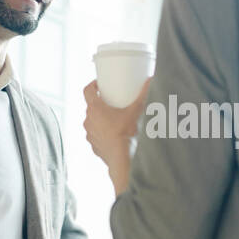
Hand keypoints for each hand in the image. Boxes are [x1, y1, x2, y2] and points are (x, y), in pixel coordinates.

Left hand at [83, 78, 149, 193]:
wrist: (121, 158)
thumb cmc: (125, 133)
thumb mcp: (135, 111)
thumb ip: (143, 95)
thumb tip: (151, 80)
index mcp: (94, 108)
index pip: (87, 91)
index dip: (92, 85)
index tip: (100, 84)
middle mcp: (88, 120)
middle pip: (91, 106)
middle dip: (100, 103)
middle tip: (111, 101)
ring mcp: (89, 133)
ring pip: (92, 121)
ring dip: (100, 118)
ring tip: (112, 118)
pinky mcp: (93, 145)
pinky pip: (95, 135)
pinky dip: (101, 132)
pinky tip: (111, 133)